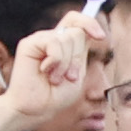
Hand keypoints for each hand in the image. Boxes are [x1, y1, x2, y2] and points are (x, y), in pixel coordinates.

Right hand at [0, 11, 108, 130]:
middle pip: (77, 32)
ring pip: (67, 38)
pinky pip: (54, 42)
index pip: (78, 22)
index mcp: (66, 45)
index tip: (101, 37)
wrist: (37, 108)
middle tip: (69, 77)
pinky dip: (56, 61)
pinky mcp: (29, 43)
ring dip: (66, 64)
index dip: (89, 23)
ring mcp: (41, 40)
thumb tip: (92, 32)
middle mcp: (53, 39)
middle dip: (77, 58)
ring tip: (55, 79)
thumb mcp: (78, 72)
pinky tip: (45, 71)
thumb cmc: (57, 95)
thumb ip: (81, 51)